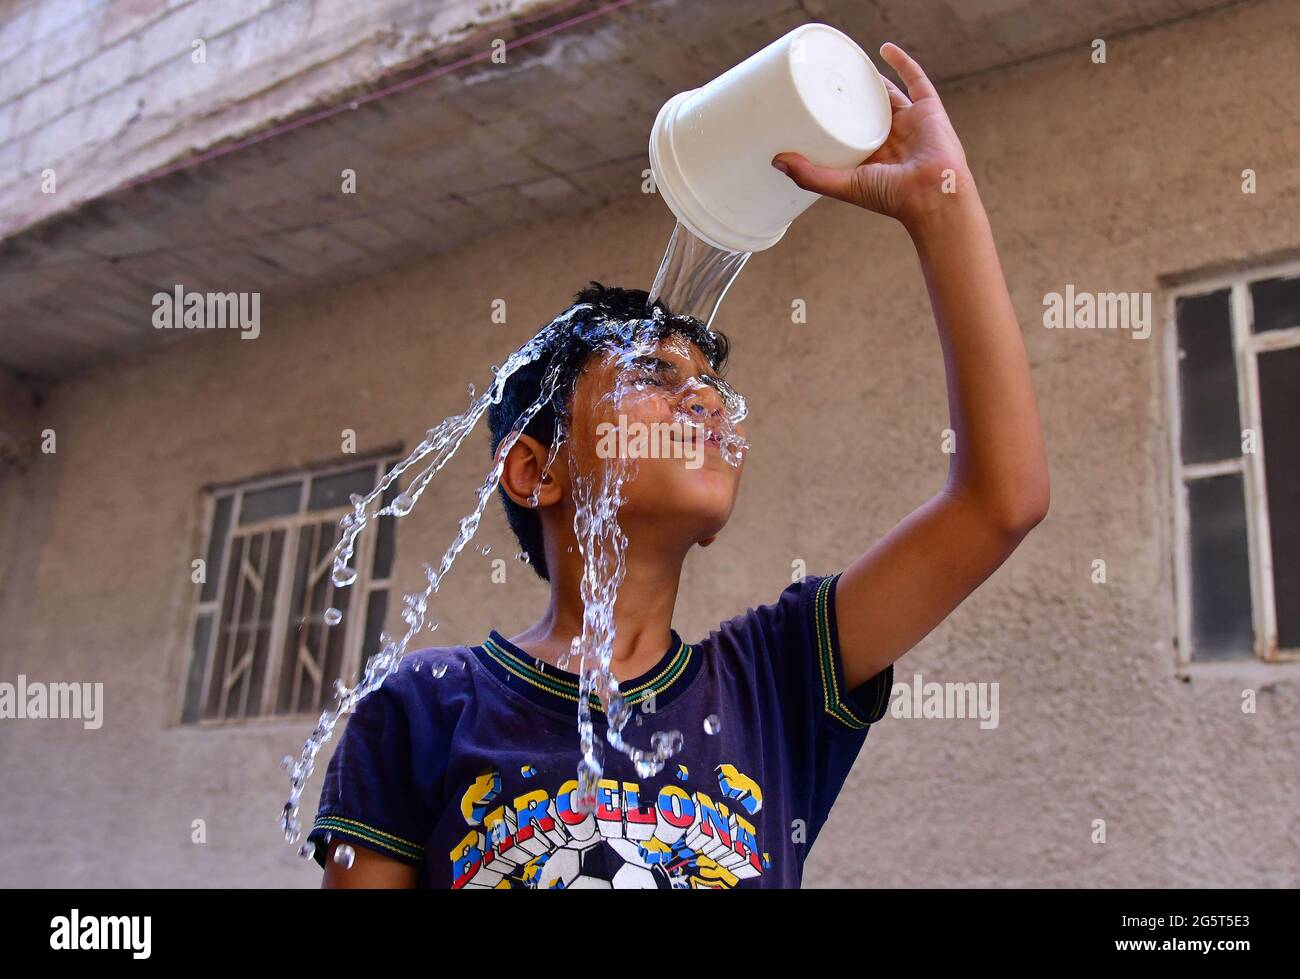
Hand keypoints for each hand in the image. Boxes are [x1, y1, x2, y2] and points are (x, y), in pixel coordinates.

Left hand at [772, 42, 971, 228]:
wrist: (933, 194)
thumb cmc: (892, 197)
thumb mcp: (843, 186)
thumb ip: (810, 175)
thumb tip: (776, 161)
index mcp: (872, 158)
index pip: (847, 134)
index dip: (831, 121)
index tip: (809, 107)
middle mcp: (890, 139)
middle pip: (866, 111)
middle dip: (849, 96)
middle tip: (828, 82)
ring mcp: (910, 123)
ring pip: (887, 94)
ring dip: (870, 80)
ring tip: (850, 65)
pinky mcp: (928, 110)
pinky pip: (916, 80)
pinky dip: (902, 63)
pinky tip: (884, 50)